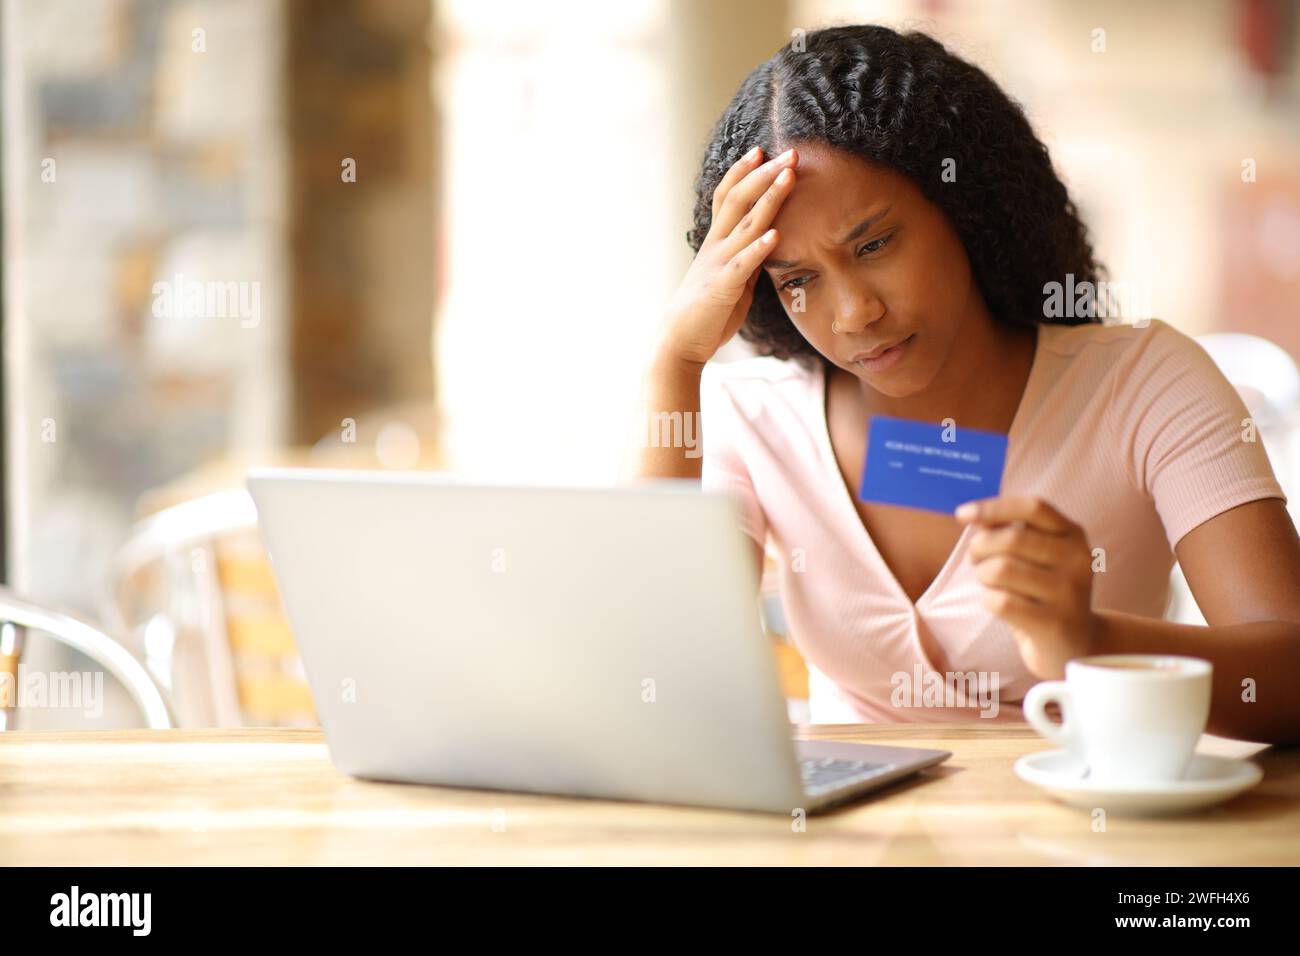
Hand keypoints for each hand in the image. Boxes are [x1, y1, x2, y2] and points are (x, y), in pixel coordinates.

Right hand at [659, 146, 798, 365]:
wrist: (680, 341)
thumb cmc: (708, 311)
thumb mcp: (732, 277)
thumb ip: (748, 256)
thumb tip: (769, 240)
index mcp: (717, 242)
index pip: (728, 196)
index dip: (743, 171)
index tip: (763, 150)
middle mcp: (716, 246)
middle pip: (739, 199)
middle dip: (764, 174)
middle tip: (789, 153)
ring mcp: (718, 264)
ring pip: (744, 224)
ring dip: (768, 199)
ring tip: (788, 177)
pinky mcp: (722, 287)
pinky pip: (742, 264)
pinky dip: (758, 248)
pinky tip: (775, 234)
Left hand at [955, 495, 1098, 678]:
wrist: (1072, 645)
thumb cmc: (1041, 592)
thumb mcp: (1034, 556)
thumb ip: (1008, 531)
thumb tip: (972, 516)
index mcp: (1072, 535)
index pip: (1032, 508)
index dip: (993, 507)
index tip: (962, 514)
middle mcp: (1077, 559)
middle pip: (1011, 538)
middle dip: (980, 548)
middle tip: (976, 561)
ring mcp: (1069, 592)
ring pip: (1001, 569)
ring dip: (983, 575)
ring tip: (989, 583)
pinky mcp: (1055, 623)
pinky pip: (1001, 601)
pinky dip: (988, 600)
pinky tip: (998, 604)